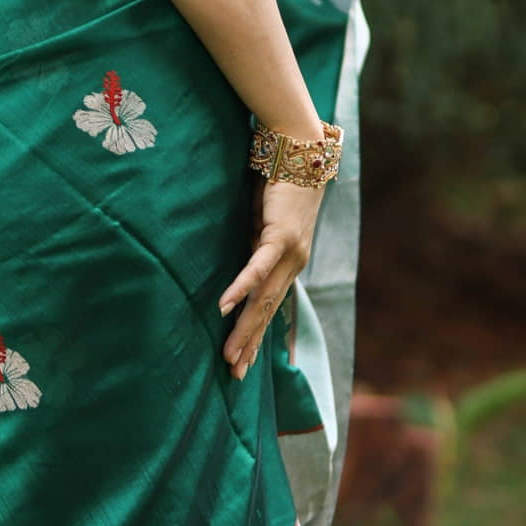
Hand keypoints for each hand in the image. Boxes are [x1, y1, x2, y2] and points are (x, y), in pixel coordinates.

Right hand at [218, 176, 322, 381]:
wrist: (300, 151)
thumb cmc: (278, 184)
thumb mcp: (261, 223)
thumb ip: (254, 247)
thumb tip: (240, 267)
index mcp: (289, 264)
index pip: (270, 308)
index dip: (256, 337)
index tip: (243, 363)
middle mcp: (294, 264)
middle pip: (267, 312)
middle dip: (250, 345)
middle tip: (235, 374)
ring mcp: (290, 253)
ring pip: (264, 299)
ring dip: (245, 328)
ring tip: (230, 354)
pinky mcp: (280, 236)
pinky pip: (257, 267)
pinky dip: (241, 287)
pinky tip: (226, 306)